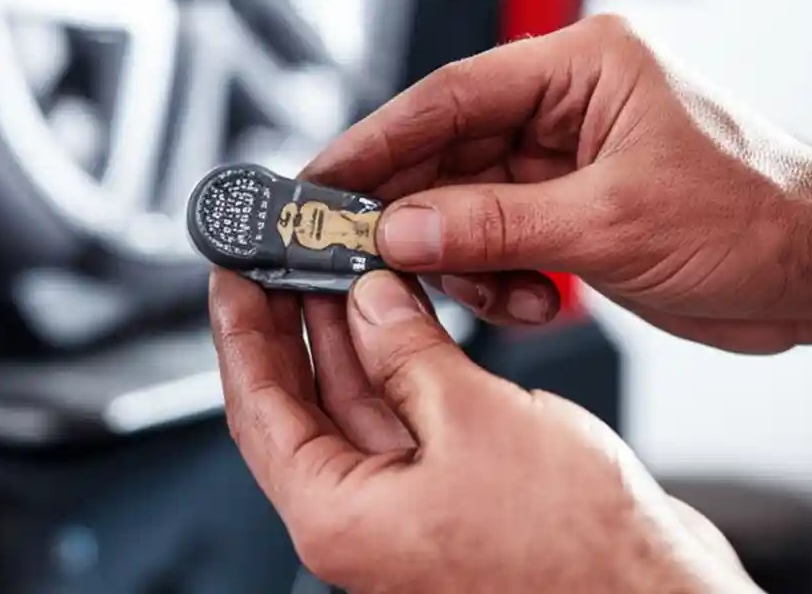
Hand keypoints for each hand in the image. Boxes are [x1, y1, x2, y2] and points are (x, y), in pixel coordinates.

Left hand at [210, 268, 756, 592]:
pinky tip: (402, 313)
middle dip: (292, 323)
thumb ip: (409, 353)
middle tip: (286, 256)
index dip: (241, 333)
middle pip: (299, 402)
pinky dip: (399, 363)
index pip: (258, 407)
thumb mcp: (476, 422)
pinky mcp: (449, 497)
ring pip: (353, 405)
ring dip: (349, 335)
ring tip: (343, 265)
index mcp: (338, 517)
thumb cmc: (578, 554)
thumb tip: (369, 301)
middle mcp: (361, 520)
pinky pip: (404, 417)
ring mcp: (405, 509)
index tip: (233, 274)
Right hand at [302, 14, 811, 352]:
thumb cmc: (757, 215)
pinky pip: (497, 241)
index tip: (325, 178)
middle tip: (360, 253)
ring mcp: (564, 161)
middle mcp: (567, 106)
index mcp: (583, 67)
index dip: (379, 139)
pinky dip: (496, 279)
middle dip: (411, 211)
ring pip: (466, 205)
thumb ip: (495, 225)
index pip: (452, 95)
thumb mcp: (611, 221)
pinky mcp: (569, 212)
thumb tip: (402, 230)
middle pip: (448, 152)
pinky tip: (527, 302)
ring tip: (492, 294)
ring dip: (462, 259)